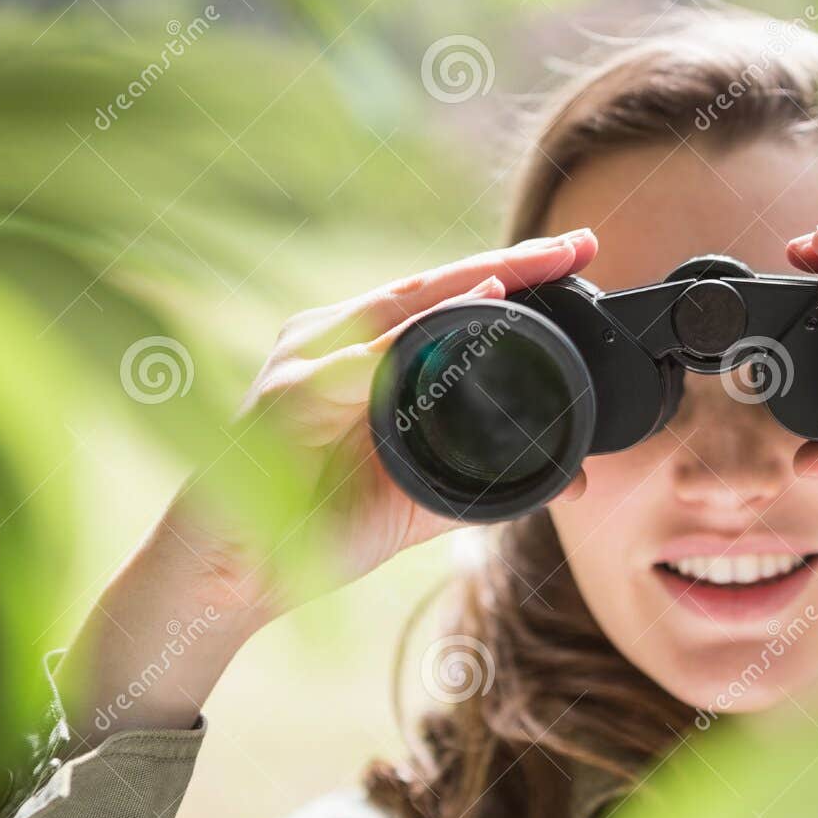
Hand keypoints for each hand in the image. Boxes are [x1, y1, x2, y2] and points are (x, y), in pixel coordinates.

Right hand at [58, 229, 597, 742]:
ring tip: (540, 264)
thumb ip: (494, 481)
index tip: (576, 255)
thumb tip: (572, 478)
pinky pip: (364, 355)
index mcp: (363, 354)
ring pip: (404, 304)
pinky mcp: (289, 391)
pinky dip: (418, 336)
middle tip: (577, 242)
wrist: (239, 575)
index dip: (512, 278)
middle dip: (511, 262)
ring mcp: (308, 358)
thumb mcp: (424, 497)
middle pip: (433, 285)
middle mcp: (334, 340)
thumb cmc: (322, 525)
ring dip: (475, 281)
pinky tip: (466, 312)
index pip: (446, 301)